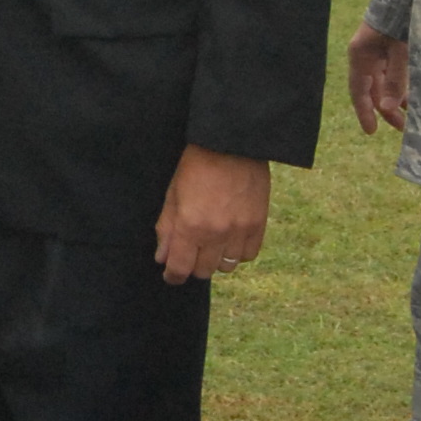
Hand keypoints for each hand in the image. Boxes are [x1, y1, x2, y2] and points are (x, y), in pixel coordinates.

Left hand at [153, 145, 270, 285]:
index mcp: (191, 226)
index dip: (173, 276)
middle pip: (203, 270)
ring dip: (216, 260)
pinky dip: (237, 253)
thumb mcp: (173, 195)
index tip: (171, 275)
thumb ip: (167, 229)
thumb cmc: (196, 166)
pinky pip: (248, 255)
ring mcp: (240, 230)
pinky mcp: (258, 224)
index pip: (180, 268)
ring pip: (227, 266)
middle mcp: (216, 233)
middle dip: (193, 266)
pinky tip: (230, 240)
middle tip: (190, 253)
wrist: (231, 144)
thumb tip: (162, 258)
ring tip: (211, 244)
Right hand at [346, 23, 408, 134]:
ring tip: (411, 114)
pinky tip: (411, 93)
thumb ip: (396, 78)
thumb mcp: (400, 50)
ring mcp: (376, 50)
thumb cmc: (401, 17)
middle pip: (372, 89)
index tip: (372, 132)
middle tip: (403, 127)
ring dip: (395, 97)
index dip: (364, 112)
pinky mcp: (388, 46)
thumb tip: (389, 108)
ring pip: (383, 81)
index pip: (358, 91)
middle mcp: (366, 54)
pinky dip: (400, 84)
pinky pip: (391, 71)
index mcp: (361, 55)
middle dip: (386, 109)